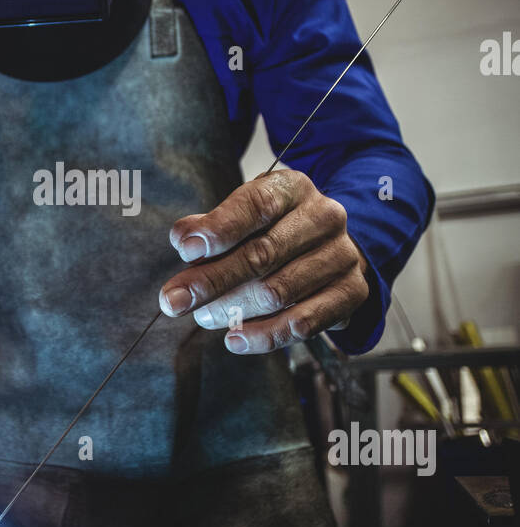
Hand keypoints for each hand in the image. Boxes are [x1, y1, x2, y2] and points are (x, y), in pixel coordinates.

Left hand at [159, 169, 369, 354]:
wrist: (331, 248)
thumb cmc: (276, 229)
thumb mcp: (244, 214)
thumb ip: (212, 226)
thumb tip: (184, 239)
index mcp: (294, 188)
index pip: (257, 205)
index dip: (219, 229)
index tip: (186, 251)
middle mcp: (324, 217)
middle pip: (263, 254)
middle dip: (212, 281)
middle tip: (174, 300)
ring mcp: (342, 255)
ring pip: (279, 292)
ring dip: (233, 310)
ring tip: (204, 318)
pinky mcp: (352, 292)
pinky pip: (304, 324)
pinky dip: (265, 335)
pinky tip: (236, 339)